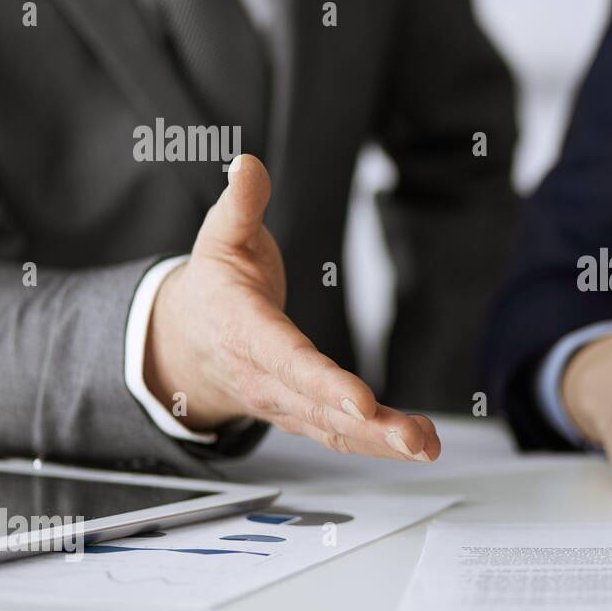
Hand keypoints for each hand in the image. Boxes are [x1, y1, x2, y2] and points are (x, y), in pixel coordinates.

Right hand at [145, 154, 439, 461]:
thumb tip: (246, 165)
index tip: (361, 400)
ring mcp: (283, 403)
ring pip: (333, 429)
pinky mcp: (302, 414)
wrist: (185, 341)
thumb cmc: (215, 286)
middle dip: (368, 426)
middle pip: (318, 407)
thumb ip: (240, 204)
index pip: (288, 360)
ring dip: (382, 441)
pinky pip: (339, 435)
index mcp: (246, 332)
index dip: (324, 383)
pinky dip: (378, 444)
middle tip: (415, 438)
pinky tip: (417, 444)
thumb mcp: (221, 236)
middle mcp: (265, 378)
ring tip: (426, 445)